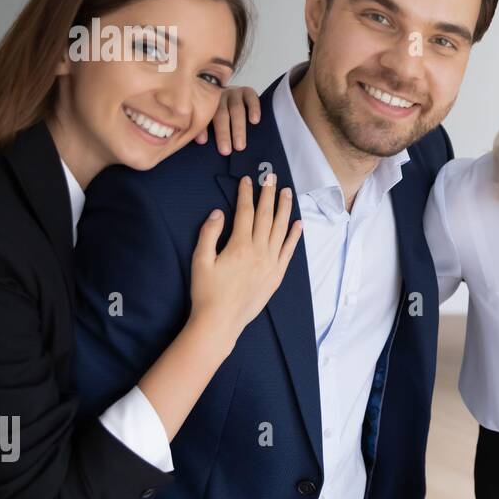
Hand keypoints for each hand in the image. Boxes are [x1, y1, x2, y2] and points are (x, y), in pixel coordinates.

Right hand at [189, 174, 301, 340]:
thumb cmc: (206, 292)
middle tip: (271, 177)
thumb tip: (218, 212)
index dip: (247, 194)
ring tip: (286, 192)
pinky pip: (288, 251)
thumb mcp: (200, 260)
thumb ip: (209, 234)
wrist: (220, 322)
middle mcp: (259, 252)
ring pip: (280, 230)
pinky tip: (297, 224)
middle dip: (268, 194)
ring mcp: (271, 264)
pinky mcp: (276, 275)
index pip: (245, 212)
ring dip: (284, 209)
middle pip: (265, 216)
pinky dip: (294, 236)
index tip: (248, 180)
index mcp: (239, 246)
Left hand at [196, 86, 260, 154]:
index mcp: (206, 103)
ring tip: (240, 146)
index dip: (202, 129)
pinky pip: (251, 99)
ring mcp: (234, 93)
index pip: (204, 116)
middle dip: (223, 134)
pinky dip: (253, 109)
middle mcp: (219, 96)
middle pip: (221, 114)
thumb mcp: (210, 120)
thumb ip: (204, 128)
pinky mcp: (247, 92)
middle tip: (225, 151)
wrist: (236, 99)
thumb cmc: (220, 115)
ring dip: (238, 129)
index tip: (203, 142)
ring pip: (236, 109)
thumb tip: (201, 141)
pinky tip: (254, 121)